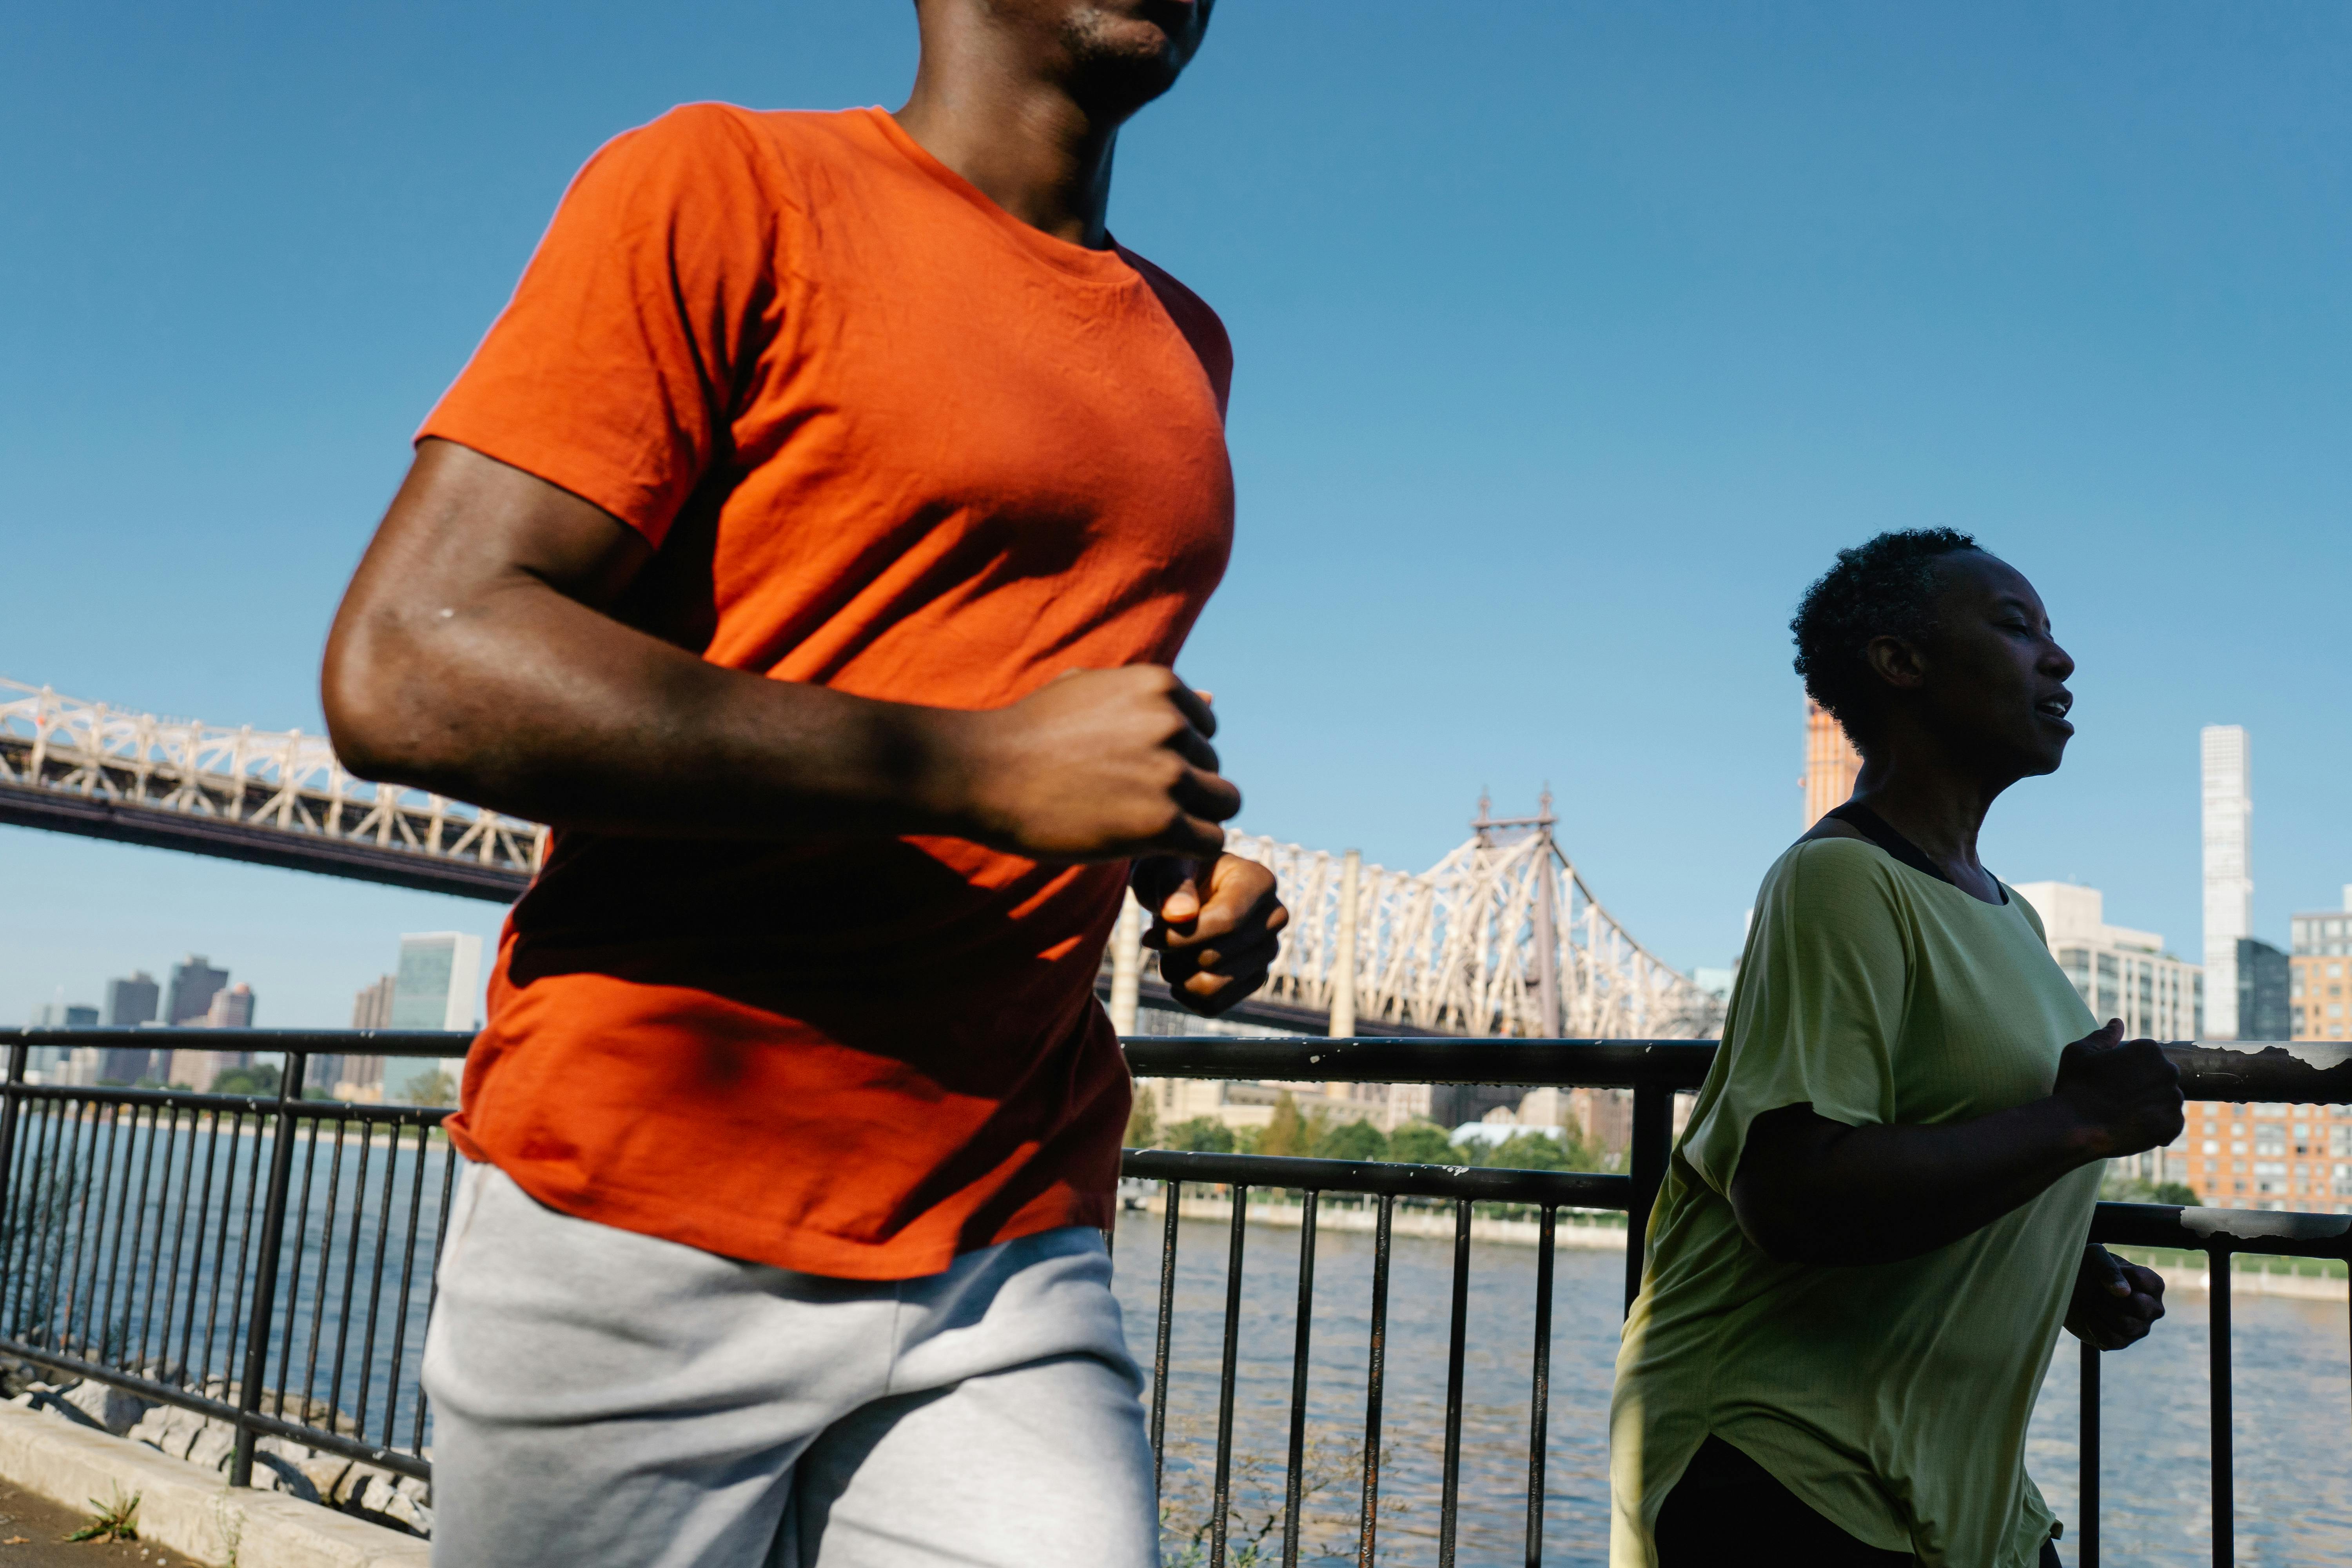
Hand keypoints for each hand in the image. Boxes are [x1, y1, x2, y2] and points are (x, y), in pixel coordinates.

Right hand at [950, 668, 1239, 861]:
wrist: (983, 773)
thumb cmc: (1027, 732)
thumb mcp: (1088, 692)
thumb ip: (1149, 698)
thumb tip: (1212, 698)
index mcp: (1158, 686)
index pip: (1206, 728)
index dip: (1178, 756)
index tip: (1140, 775)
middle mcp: (1172, 723)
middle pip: (1214, 767)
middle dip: (1186, 789)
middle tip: (1137, 807)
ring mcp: (1170, 772)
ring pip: (1223, 804)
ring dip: (1193, 820)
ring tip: (1146, 829)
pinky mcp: (1162, 822)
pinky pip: (1210, 841)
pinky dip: (1187, 851)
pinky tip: (1151, 849)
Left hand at [1137, 853, 1288, 1016]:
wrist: (1182, 890)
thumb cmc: (1174, 871)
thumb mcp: (1166, 866)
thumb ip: (1172, 884)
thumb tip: (1180, 916)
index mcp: (1260, 882)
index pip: (1227, 922)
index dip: (1181, 937)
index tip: (1149, 937)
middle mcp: (1274, 918)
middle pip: (1216, 958)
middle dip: (1175, 955)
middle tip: (1158, 938)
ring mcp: (1267, 951)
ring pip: (1215, 986)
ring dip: (1177, 976)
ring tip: (1168, 954)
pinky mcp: (1254, 978)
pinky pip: (1214, 1006)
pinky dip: (1186, 995)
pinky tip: (1178, 971)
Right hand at [2052, 1019, 2183, 1158]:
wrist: (2075, 1128)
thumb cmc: (2074, 1087)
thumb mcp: (2080, 1053)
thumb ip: (2103, 1036)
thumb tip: (2118, 1023)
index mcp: (2148, 1049)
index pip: (2148, 1057)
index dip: (2129, 1069)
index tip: (2113, 1080)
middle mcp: (2168, 1071)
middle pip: (2161, 1077)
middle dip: (2145, 1086)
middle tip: (2118, 1099)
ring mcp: (2173, 1098)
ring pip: (2167, 1100)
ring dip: (2152, 1106)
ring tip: (2125, 1115)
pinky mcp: (2173, 1124)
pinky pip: (2171, 1123)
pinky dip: (2157, 1126)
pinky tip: (2134, 1127)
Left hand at [2065, 1244, 2165, 1349]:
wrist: (2068, 1288)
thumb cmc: (2086, 1268)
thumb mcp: (2094, 1256)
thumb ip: (2109, 1268)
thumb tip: (2124, 1292)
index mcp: (2153, 1285)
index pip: (2144, 1281)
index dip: (2118, 1275)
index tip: (2105, 1271)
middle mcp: (2153, 1308)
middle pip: (2140, 1307)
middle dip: (2110, 1296)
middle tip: (2097, 1291)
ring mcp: (2140, 1327)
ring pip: (2126, 1325)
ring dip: (2101, 1310)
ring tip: (2094, 1303)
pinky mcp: (2122, 1342)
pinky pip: (2113, 1340)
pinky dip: (2095, 1326)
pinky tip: (2090, 1317)